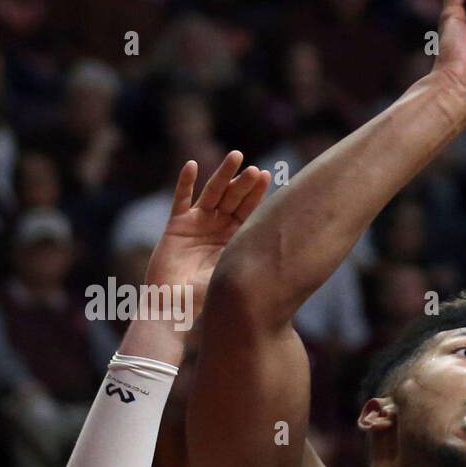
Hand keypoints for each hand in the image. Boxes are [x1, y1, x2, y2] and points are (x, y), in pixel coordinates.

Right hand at [147, 152, 270, 300]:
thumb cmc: (208, 299)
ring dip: (222, 175)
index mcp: (235, 240)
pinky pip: (181, 200)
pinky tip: (192, 165)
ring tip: (235, 157)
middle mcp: (217, 228)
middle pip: (233, 199)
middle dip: (244, 184)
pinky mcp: (175, 227)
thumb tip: (289, 255)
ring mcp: (196, 225)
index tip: (268, 177)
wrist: (175, 309)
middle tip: (256, 170)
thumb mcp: (237, 275)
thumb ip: (252, 260)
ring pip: (211, 193)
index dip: (257, 195)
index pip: (249, 211)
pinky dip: (185, 183)